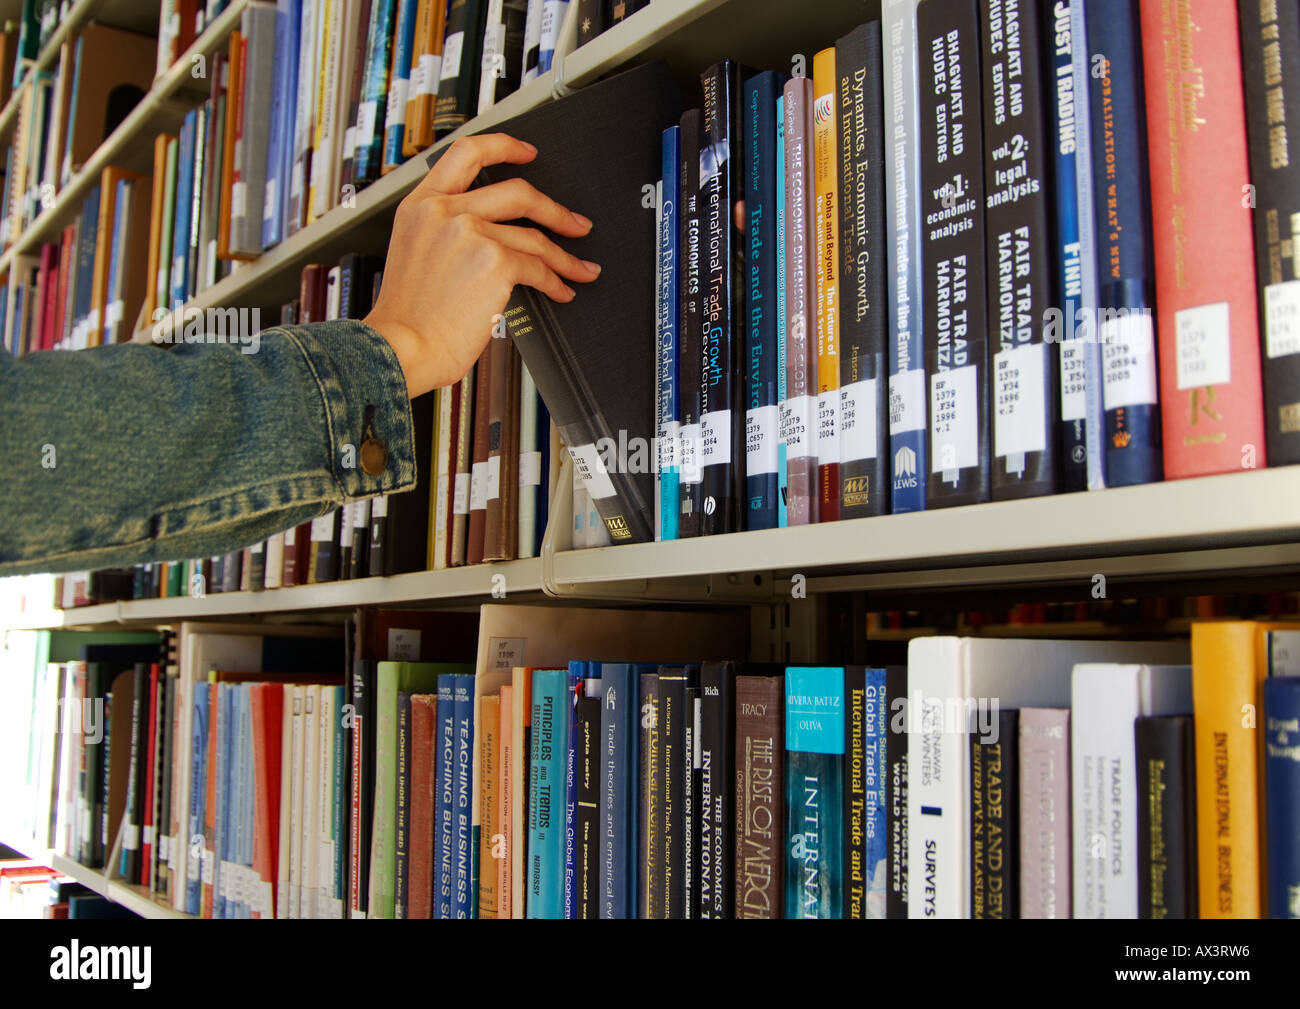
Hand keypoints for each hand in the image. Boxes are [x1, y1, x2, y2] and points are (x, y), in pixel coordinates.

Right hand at [364, 133, 601, 396]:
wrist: (400, 347)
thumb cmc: (407, 317)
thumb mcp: (415, 255)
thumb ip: (445, 233)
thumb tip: (494, 237)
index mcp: (421, 205)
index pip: (466, 153)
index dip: (503, 146)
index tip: (527, 152)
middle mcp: (444, 211)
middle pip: (517, 191)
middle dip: (555, 209)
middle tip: (574, 223)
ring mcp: (470, 232)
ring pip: (534, 236)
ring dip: (564, 255)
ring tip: (580, 268)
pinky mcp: (493, 261)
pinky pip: (537, 267)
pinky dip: (556, 281)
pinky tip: (561, 290)